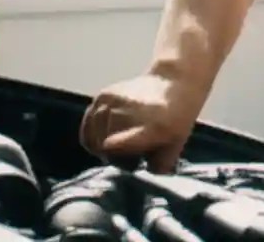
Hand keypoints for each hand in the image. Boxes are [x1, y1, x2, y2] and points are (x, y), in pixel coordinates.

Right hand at [79, 71, 208, 172]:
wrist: (173, 82)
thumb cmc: (176, 118)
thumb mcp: (176, 145)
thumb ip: (159, 166)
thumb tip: (143, 181)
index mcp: (155, 126)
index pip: (130, 138)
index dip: (120, 145)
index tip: (113, 149)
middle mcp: (130, 110)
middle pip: (106, 147)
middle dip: (114, 159)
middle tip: (130, 157)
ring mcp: (114, 101)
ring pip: (94, 138)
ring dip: (103, 147)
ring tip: (122, 143)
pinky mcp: (102, 95)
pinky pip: (87, 126)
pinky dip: (94, 135)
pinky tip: (108, 134)